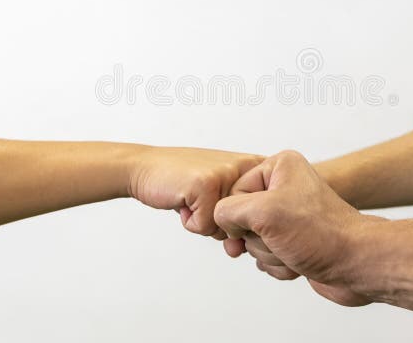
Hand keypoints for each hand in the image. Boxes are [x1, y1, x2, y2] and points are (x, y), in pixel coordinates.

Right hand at [127, 146, 263, 237]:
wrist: (145, 167)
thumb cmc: (185, 184)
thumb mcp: (224, 192)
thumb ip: (244, 217)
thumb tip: (244, 248)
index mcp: (257, 165)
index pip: (266, 216)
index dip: (238, 220)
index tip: (219, 200)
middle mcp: (247, 165)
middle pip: (247, 224)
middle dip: (220, 222)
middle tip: (203, 199)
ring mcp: (227, 173)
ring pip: (228, 228)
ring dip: (205, 223)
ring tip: (193, 198)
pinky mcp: (207, 184)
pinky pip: (205, 227)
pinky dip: (190, 222)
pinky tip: (183, 200)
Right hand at [214, 150, 375, 305]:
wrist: (357, 265)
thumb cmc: (321, 233)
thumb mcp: (264, 212)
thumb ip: (228, 210)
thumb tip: (221, 221)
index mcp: (279, 166)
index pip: (232, 193)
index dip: (241, 217)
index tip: (261, 227)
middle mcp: (285, 186)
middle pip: (241, 219)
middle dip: (258, 239)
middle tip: (282, 240)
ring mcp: (289, 216)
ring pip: (253, 241)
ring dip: (269, 255)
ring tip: (294, 251)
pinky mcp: (293, 241)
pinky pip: (266, 256)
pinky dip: (278, 265)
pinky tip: (298, 263)